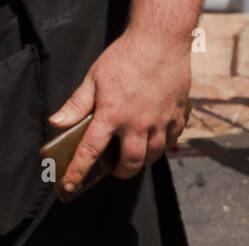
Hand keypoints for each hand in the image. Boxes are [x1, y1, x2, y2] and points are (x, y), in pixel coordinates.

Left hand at [50, 26, 191, 192]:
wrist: (160, 43)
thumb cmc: (125, 57)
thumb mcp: (94, 78)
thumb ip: (77, 104)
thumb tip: (58, 122)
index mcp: (111, 114)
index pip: (91, 150)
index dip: (78, 170)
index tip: (70, 185)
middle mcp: (137, 124)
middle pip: (130, 163)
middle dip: (121, 172)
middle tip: (116, 170)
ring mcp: (159, 123)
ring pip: (153, 156)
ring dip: (142, 161)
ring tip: (136, 155)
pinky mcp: (177, 118)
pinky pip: (170, 142)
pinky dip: (162, 146)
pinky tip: (155, 139)